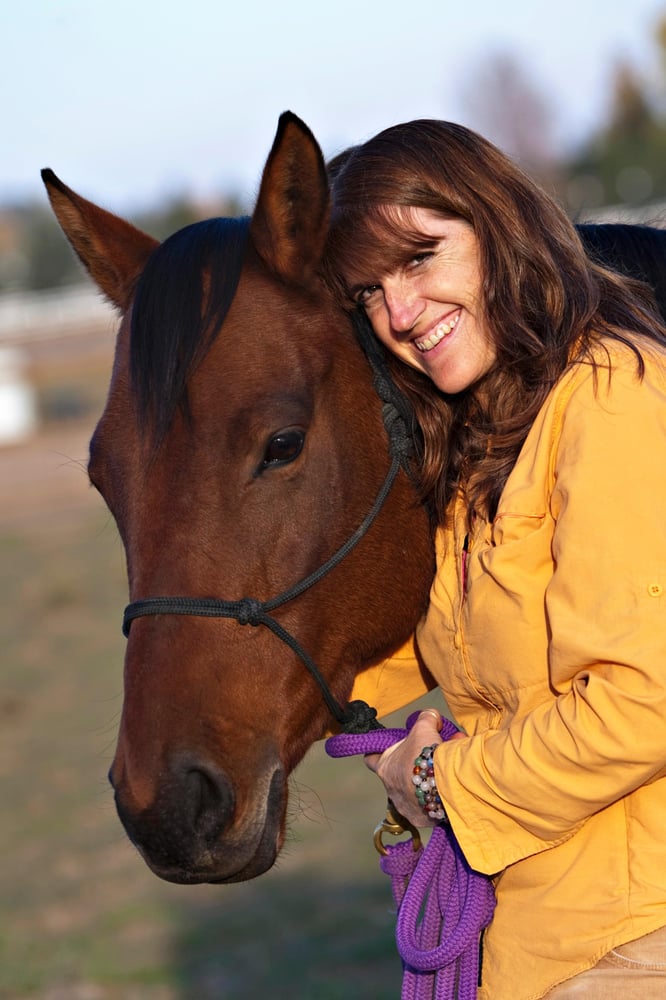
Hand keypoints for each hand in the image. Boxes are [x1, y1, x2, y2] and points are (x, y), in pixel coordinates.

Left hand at [364, 709, 465, 826]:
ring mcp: (405, 807)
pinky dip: (438, 798)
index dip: (378, 752)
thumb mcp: (424, 727)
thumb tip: (430, 715)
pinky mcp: (421, 820)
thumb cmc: (426, 754)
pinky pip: (428, 807)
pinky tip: (451, 788)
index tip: (387, 748)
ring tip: (447, 773)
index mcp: (385, 767)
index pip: (371, 759)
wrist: (443, 784)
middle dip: (414, 766)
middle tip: (433, 757)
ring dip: (428, 782)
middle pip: (399, 775)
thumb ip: (425, 718)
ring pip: (415, 792)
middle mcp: (391, 790)